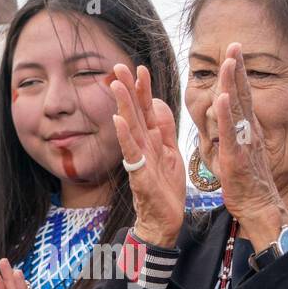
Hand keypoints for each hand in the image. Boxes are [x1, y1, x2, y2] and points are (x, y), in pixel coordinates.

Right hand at [109, 62, 184, 246]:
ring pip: (130, 128)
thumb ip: (165, 129)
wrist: (164, 221)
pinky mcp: (140, 175)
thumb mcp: (172, 153)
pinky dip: (125, 137)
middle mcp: (143, 147)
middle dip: (127, 90)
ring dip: (122, 106)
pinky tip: (119, 120)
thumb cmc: (166, 190)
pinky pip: (132, 153)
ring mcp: (139, 160)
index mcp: (153, 141)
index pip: (147, 109)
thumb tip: (160, 103)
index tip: (139, 68)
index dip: (143, 89)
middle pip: (135, 113)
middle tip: (119, 67)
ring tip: (115, 85)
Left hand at [213, 43, 287, 241]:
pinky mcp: (235, 157)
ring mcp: (244, 142)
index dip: (237, 75)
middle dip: (238, 70)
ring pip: (238, 109)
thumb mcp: (236, 150)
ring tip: (228, 62)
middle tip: (234, 45)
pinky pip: (230, 133)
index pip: (241, 97)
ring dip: (233, 84)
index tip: (232, 53)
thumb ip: (231, 133)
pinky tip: (222, 98)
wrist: (256, 205)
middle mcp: (248, 131)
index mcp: (246, 129)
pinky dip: (226, 115)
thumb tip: (226, 120)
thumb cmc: (244, 181)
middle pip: (243, 95)